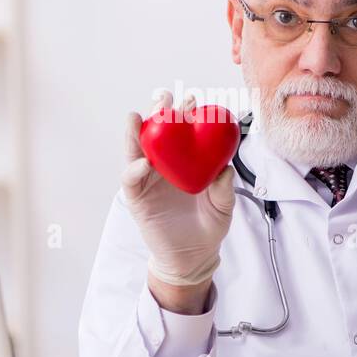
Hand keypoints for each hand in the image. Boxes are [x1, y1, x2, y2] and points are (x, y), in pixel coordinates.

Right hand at [122, 93, 234, 291]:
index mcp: (183, 163)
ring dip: (135, 133)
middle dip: (158, 113)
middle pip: (156, 134)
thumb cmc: (207, 228)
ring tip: (137, 118)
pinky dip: (134, 169)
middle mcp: (163, 167)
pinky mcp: (137, 199)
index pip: (181, 133)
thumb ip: (225, 189)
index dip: (185, 114)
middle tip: (164, 98)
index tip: (194, 101)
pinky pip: (131, 180)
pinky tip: (144, 163)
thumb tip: (225, 170)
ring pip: (136, 151)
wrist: (192, 258)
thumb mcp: (223, 208)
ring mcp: (147, 181)